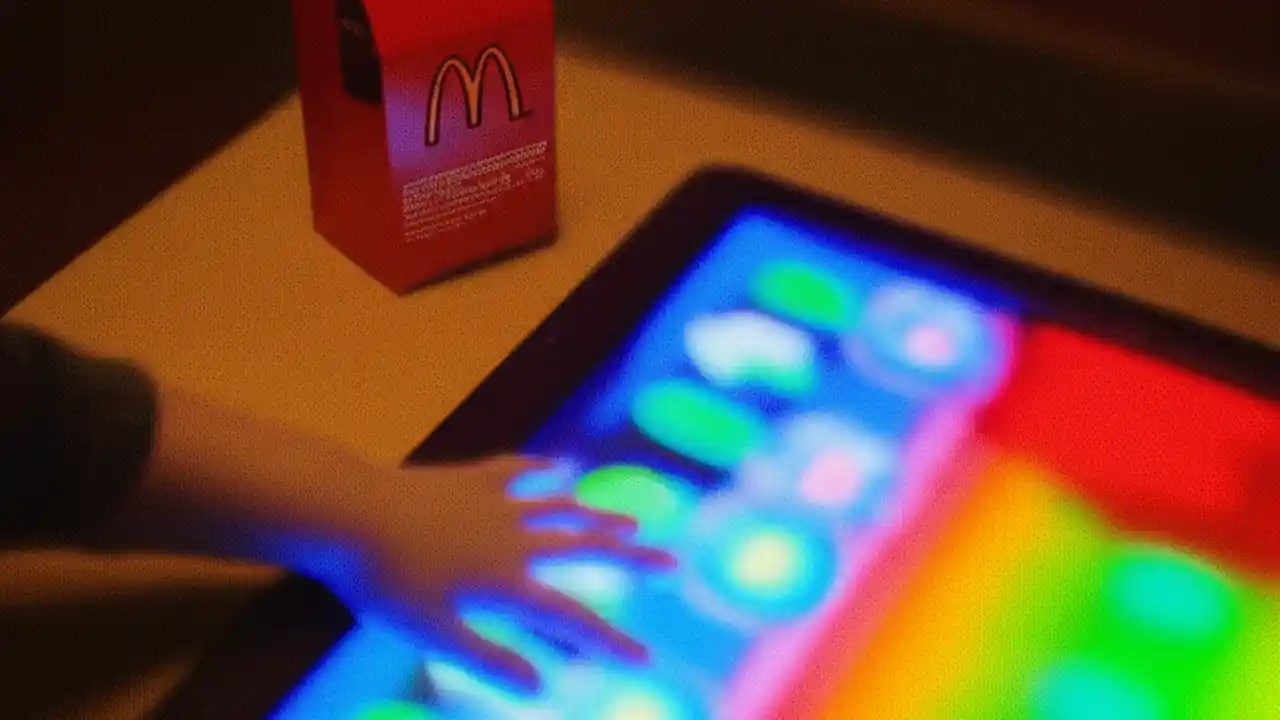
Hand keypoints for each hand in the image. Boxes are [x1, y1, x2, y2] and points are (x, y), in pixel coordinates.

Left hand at [323, 456, 674, 692]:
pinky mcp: (471, 478)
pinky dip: (541, 470)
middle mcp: (514, 539)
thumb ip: (489, 659)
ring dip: (597, 516)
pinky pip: (517, 471)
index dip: (610, 640)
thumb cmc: (388, 582)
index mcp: (507, 582)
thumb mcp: (434, 634)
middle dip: (630, 559)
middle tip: (669, 562)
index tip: (647, 656)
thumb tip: (541, 688)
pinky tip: (557, 467)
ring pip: (559, 508)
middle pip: (584, 549)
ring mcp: (495, 502)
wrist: (353, 513)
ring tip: (629, 523)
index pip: (570, 617)